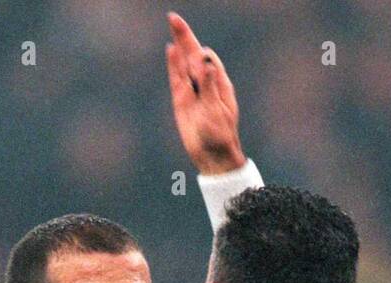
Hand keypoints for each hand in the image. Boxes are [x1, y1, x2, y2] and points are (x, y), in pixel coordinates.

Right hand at [166, 11, 245, 174]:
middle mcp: (205, 84)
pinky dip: (173, 65)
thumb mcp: (216, 110)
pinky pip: (176, 79)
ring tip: (173, 24)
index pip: (208, 59)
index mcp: (219, 83)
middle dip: (185, 36)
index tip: (195, 49)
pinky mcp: (181, 101)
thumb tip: (206, 62)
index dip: (200, 50)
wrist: (212, 156)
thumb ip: (210, 86)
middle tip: (173, 18)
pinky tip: (171, 50)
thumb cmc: (220, 135)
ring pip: (183, 63)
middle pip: (193, 54)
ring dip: (178, 44)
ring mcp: (192, 91)